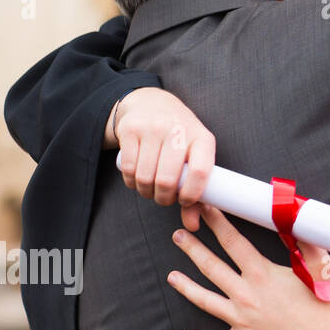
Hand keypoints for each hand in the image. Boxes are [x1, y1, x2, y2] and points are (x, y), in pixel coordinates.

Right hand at [111, 87, 215, 230]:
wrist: (152, 103)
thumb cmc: (180, 138)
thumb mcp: (195, 156)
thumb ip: (196, 190)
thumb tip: (193, 226)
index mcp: (202, 138)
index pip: (200, 172)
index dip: (191, 194)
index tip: (184, 201)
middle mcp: (178, 131)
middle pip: (167, 180)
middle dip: (163, 198)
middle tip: (164, 198)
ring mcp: (153, 128)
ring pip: (145, 177)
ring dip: (146, 192)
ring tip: (151, 189)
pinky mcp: (130, 130)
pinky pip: (127, 169)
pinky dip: (131, 182)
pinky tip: (137, 178)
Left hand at [167, 205, 329, 329]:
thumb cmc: (325, 307)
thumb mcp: (320, 267)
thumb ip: (308, 244)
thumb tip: (301, 222)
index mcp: (262, 274)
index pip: (233, 242)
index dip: (218, 223)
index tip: (206, 209)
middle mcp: (246, 294)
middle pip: (211, 267)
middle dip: (193, 248)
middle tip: (178, 235)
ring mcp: (241, 319)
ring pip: (205, 300)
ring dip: (186, 287)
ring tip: (171, 276)